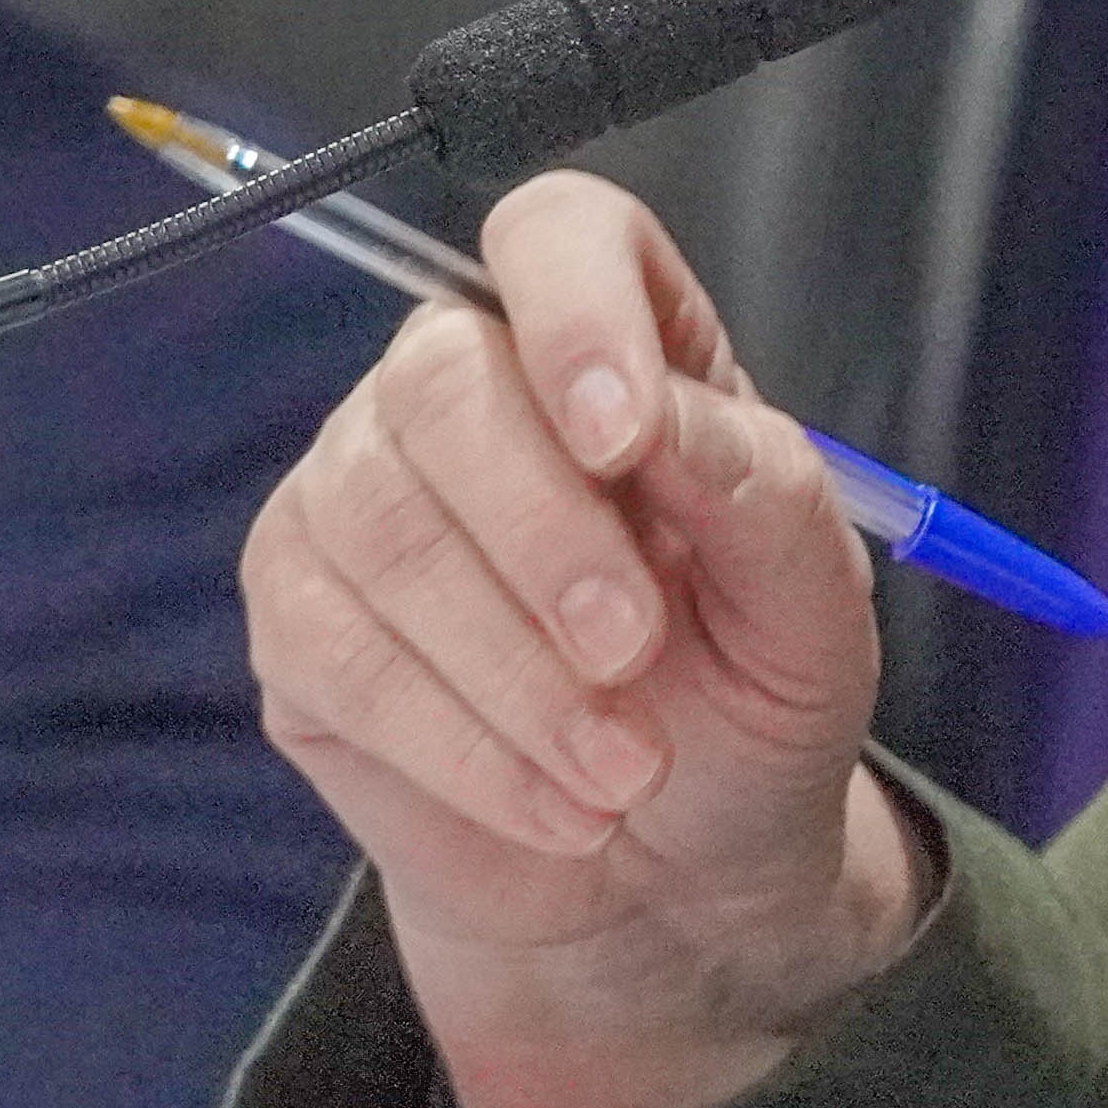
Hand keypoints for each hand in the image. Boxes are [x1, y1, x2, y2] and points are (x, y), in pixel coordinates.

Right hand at [238, 172, 913, 1107]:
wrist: (672, 872)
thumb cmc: (747, 705)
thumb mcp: (811, 612)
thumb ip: (762, 492)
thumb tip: (658, 414)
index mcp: (611, 347)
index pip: (554, 236)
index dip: (575, 310)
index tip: (623, 438)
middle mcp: (463, 389)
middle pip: (440, 378)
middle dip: (542, 531)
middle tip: (633, 651)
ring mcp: (359, 493)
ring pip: (380, 523)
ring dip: (512, 669)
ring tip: (619, 768)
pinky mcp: (296, 615)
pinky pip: (336, 649)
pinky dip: (457, 743)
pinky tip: (552, 803)